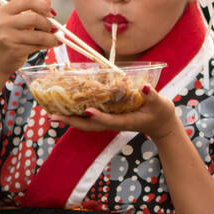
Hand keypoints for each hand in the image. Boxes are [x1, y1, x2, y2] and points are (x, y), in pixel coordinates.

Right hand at [0, 0, 61, 77]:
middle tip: (52, 28)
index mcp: (4, 11)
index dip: (42, 5)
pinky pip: (37, 46)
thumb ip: (32, 9)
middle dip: (48, 23)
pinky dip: (47, 45)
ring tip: (54, 38)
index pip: (26, 0)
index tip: (50, 12)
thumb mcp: (17, 20)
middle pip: (34, 18)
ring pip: (39, 35)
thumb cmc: (10, 37)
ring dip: (51, 37)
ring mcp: (7, 37)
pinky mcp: (14, 50)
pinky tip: (49, 44)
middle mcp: (3, 22)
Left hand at [51, 85, 181, 143]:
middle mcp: (114, 122)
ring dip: (70, 119)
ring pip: (87, 123)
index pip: (110, 120)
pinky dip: (77, 114)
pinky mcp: (109, 117)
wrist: (161, 124)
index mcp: (126, 121)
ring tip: (51, 114)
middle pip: (90, 125)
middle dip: (72, 121)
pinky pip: (89, 118)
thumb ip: (153, 96)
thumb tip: (145, 88)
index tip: (88, 111)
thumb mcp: (160, 104)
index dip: (99, 117)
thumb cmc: (161, 113)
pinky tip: (66, 108)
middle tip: (53, 117)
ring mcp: (110, 121)